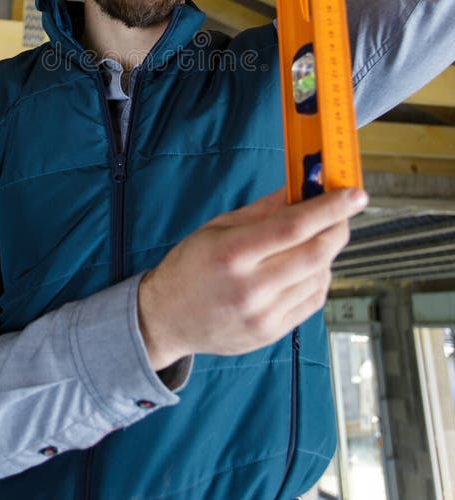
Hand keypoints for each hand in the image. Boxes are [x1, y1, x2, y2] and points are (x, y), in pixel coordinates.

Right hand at [138, 185, 367, 369]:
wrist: (168, 318)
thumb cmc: (191, 266)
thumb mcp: (219, 227)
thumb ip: (264, 209)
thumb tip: (301, 188)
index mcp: (232, 254)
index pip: (293, 227)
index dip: (329, 208)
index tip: (353, 195)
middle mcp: (250, 288)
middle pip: (315, 253)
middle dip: (338, 227)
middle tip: (346, 210)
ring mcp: (264, 316)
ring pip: (319, 276)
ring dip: (328, 251)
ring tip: (317, 236)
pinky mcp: (272, 333)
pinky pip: (313, 300)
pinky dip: (319, 276)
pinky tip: (308, 264)